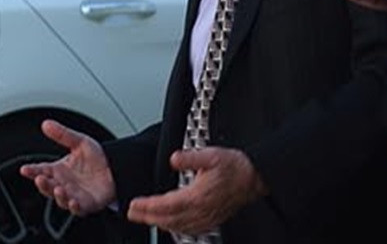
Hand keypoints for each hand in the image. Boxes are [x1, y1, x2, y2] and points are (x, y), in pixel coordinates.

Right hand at [18, 119, 116, 215]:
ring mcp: (73, 195)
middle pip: (48, 187)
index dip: (32, 170)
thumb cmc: (96, 157)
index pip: (41, 170)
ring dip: (58, 196)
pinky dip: (74, 207)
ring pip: (61, 199)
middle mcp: (63, 184)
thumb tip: (46, 123)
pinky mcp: (86, 204)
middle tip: (40, 178)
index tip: (25, 169)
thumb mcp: (80, 142)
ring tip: (58, 189)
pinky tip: (73, 201)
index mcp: (58, 170)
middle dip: (43, 184)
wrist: (116, 166)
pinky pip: (78, 209)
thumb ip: (63, 135)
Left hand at [126, 147, 265, 234]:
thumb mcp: (212, 155)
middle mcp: (201, 210)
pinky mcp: (212, 220)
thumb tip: (173, 159)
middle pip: (169, 218)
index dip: (149, 206)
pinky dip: (176, 229)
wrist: (254, 178)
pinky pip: (190, 230)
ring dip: (159, 223)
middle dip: (148, 217)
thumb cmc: (235, 167)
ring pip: (178, 226)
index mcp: (198, 195)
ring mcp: (207, 217)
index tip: (135, 204)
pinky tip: (170, 226)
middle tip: (132, 213)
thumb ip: (190, 158)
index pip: (167, 204)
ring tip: (145, 218)